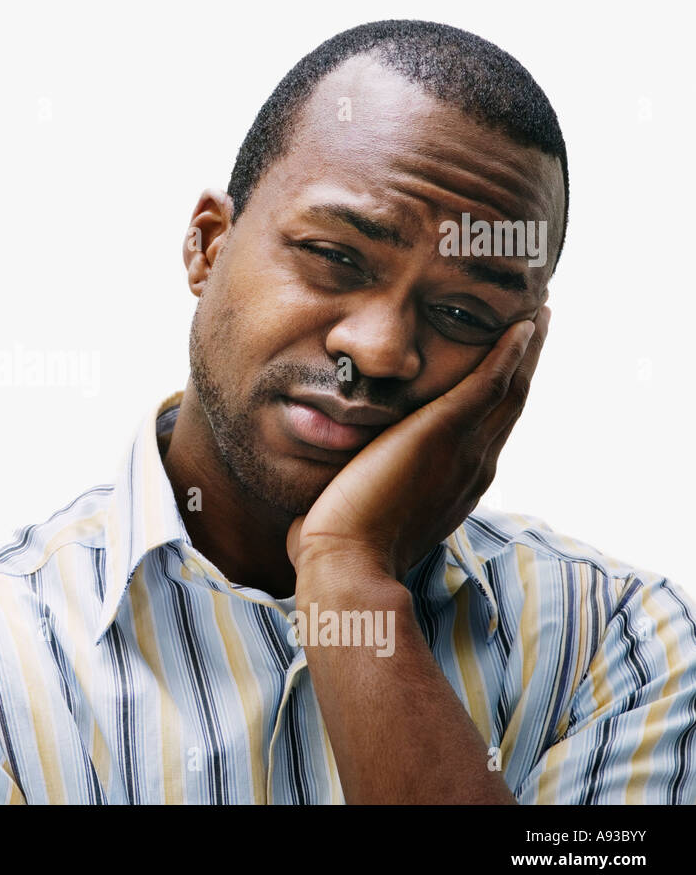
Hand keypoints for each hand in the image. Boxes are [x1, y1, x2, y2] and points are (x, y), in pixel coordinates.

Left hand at [286, 304, 550, 580]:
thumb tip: (336, 490)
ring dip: (526, 350)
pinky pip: (490, 383)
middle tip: (538, 326)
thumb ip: (362, 490)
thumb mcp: (365, 509)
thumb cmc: (343, 545)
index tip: (510, 368)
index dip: (502, 396)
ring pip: (510, 389)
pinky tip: (519, 325)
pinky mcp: (445, 432)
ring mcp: (465, 450)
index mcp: (457, 485)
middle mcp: (473, 466)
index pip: (488, 430)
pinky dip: (509, 353)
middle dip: (526, 365)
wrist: (348, 560)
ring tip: (537, 315)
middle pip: (510, 404)